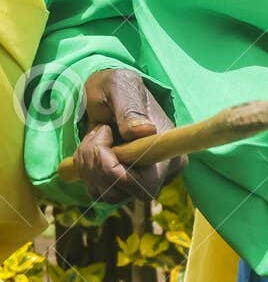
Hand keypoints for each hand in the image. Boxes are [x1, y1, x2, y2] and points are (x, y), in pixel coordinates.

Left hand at [73, 68, 185, 201]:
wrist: (107, 92)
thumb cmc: (117, 87)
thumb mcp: (121, 88)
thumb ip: (130, 108)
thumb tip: (144, 131)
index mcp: (166, 154)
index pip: (146, 185)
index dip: (117, 172)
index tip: (105, 141)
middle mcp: (159, 173)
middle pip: (124, 192)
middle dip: (97, 165)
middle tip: (96, 134)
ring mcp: (141, 180)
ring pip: (109, 195)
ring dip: (89, 167)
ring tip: (92, 139)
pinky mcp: (124, 183)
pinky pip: (101, 192)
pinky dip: (87, 173)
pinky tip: (90, 151)